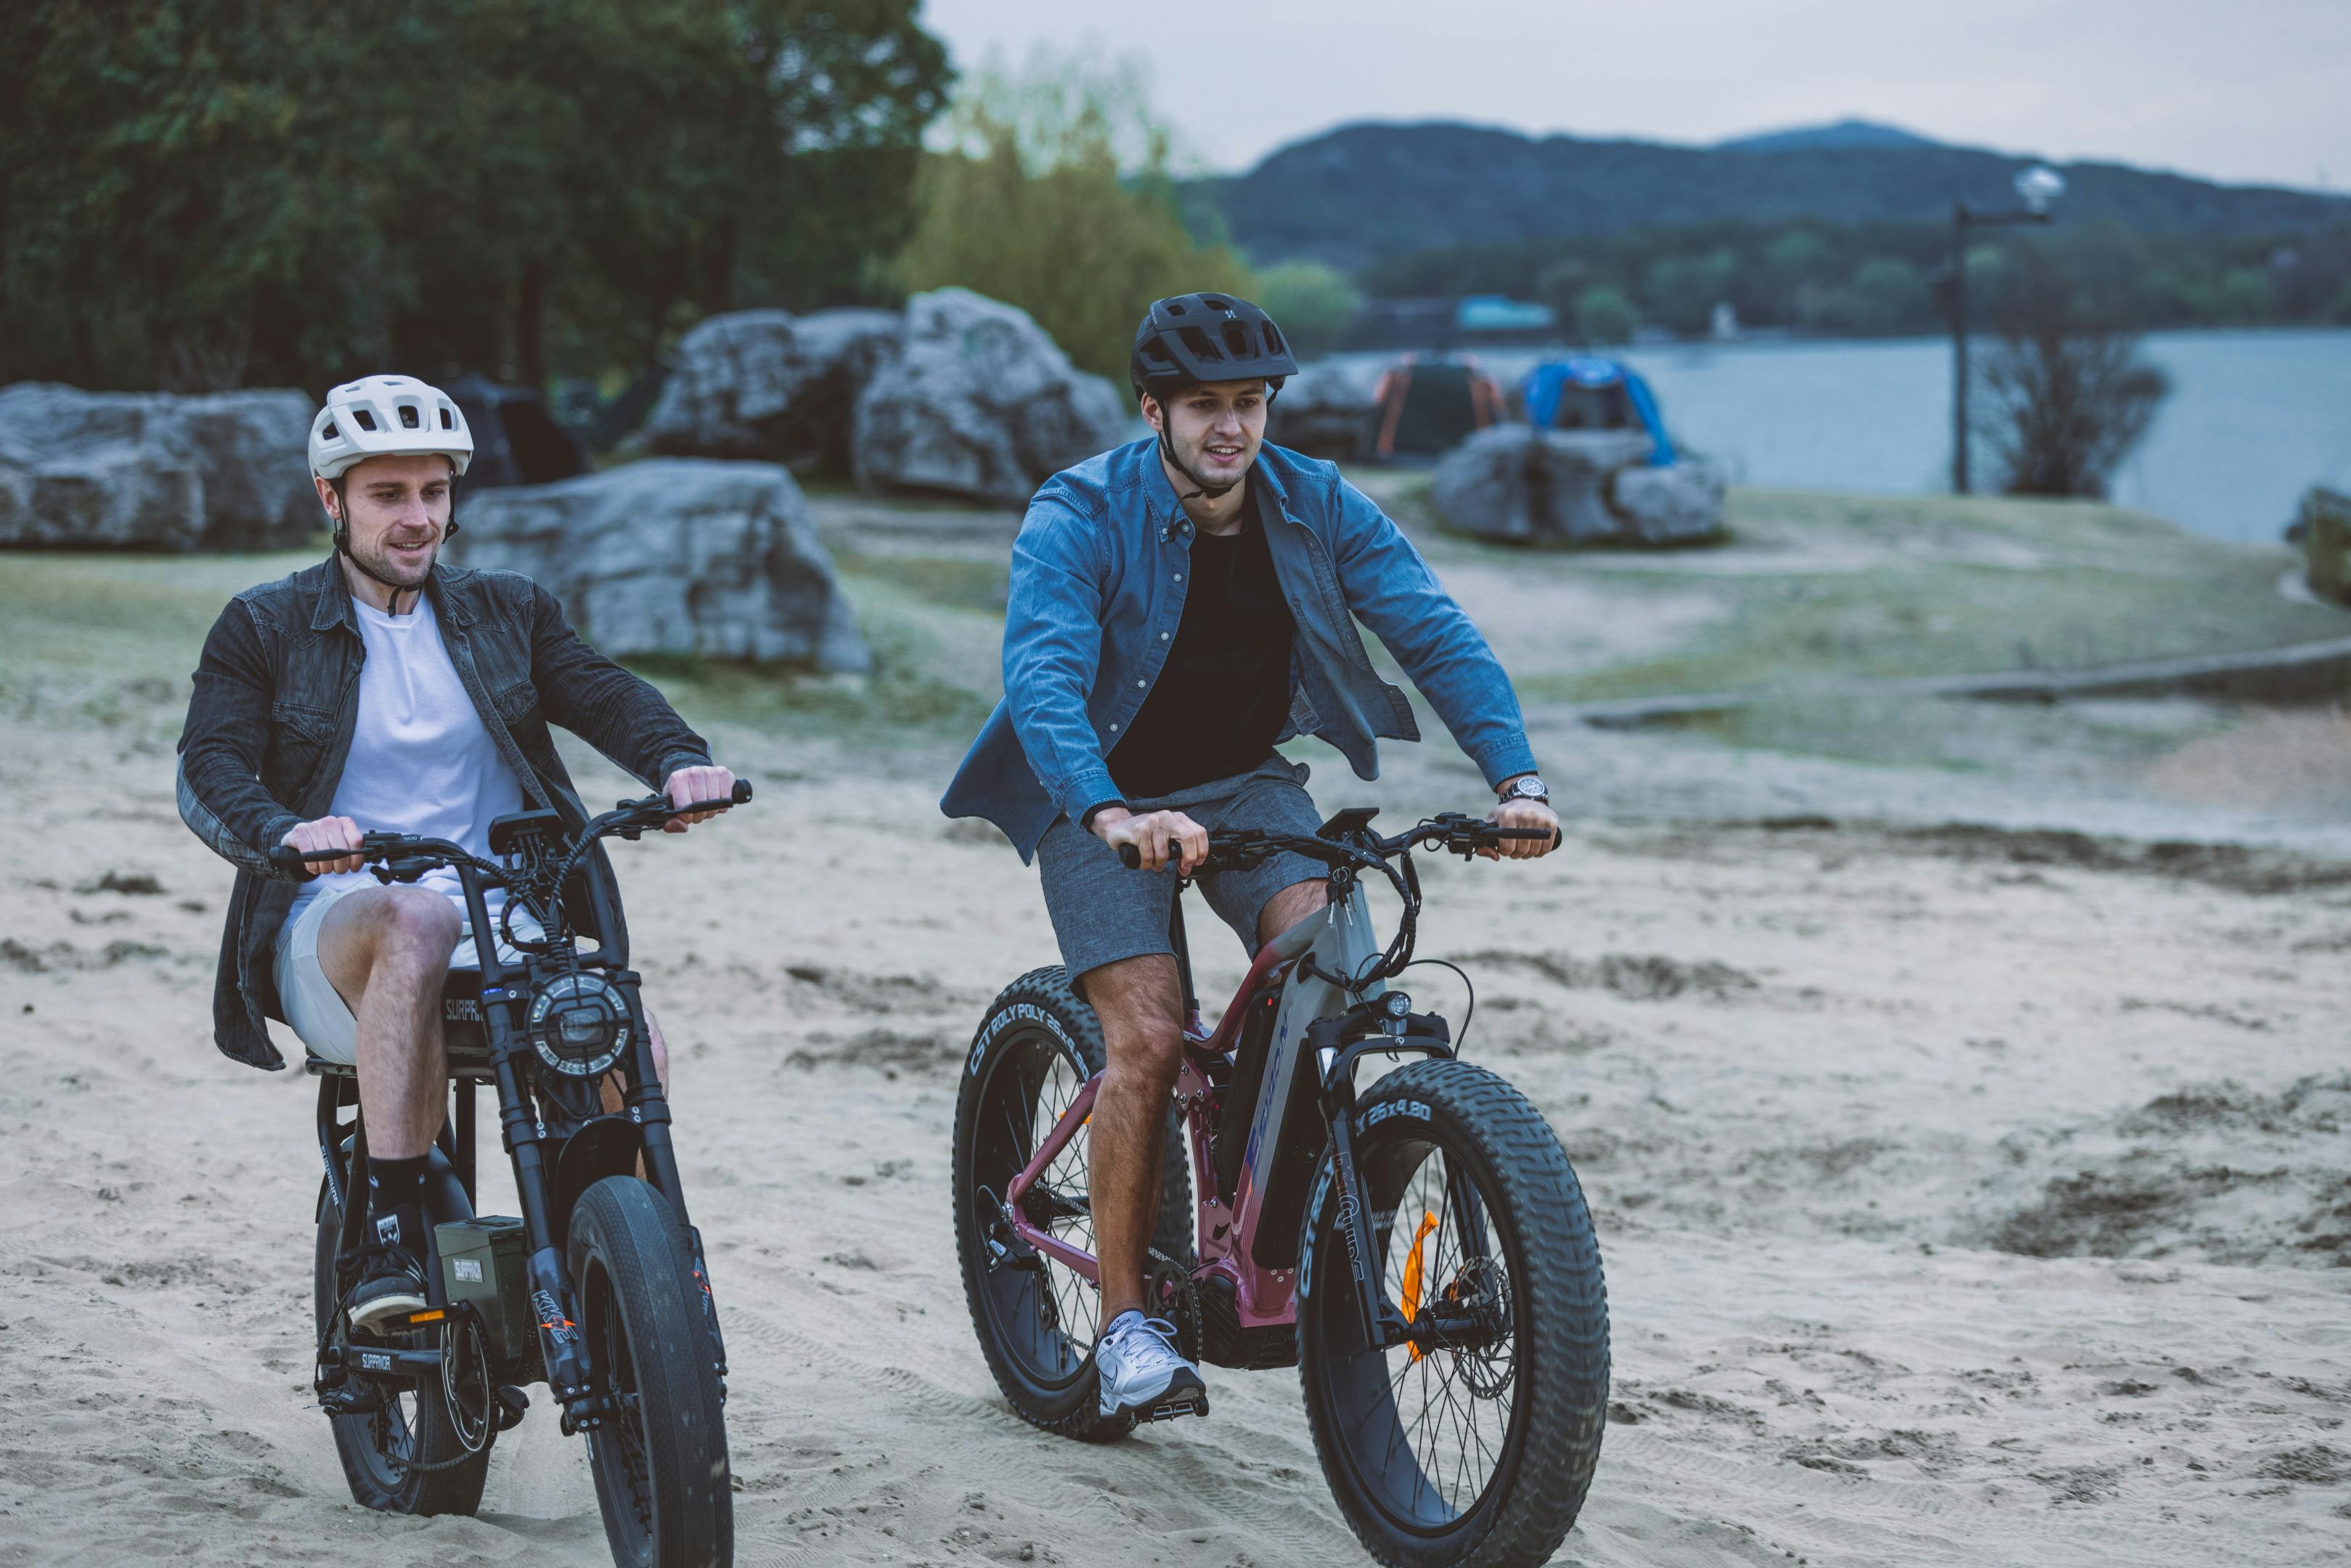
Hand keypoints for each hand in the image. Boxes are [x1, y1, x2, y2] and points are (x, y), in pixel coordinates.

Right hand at [281, 815, 363, 875]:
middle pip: (341, 851)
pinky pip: (310, 856)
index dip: (356, 859)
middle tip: (338, 870)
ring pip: (325, 855)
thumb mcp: (341, 841)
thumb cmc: (325, 842)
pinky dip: (313, 866)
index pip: (356, 841)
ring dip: (326, 868)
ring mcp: (314, 826)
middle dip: (341, 866)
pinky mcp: (300, 834)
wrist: (301, 837)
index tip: (354, 868)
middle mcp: (330, 822)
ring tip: (325, 868)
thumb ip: (352, 848)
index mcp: (345, 822)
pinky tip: (314, 866)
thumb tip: (361, 860)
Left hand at [663, 763, 736, 832]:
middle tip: (697, 812)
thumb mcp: (670, 805)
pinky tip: (717, 800)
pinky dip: (722, 806)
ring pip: (715, 804)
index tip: (687, 816)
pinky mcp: (723, 773)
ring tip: (706, 807)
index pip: (685, 807)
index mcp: (677, 779)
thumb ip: (671, 823)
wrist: (691, 774)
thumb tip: (684, 827)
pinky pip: (727, 799)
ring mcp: (709, 771)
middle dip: (699, 816)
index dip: (687, 818)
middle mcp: (693, 772)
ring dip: (711, 811)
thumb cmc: (681, 793)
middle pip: (701, 807)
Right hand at [1092, 806, 1208, 874]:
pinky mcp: (1141, 829)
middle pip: (1188, 838)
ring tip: (1155, 865)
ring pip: (1165, 852)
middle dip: (1188, 859)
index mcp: (1177, 818)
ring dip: (1160, 865)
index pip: (1198, 832)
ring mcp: (1154, 822)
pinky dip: (1147, 864)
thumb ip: (1180, 842)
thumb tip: (1192, 862)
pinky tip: (1144, 863)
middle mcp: (1167, 817)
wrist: (1118, 827)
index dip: (1201, 850)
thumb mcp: (1166, 834)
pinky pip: (1149, 855)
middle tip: (1183, 868)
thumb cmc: (1144, 834)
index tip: (1197, 862)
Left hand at [1481, 797, 1558, 860]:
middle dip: (1516, 854)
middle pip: (1521, 850)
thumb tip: (1495, 856)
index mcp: (1509, 815)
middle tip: (1514, 849)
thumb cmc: (1507, 812)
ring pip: (1534, 851)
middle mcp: (1526, 815)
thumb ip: (1485, 841)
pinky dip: (1540, 852)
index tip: (1504, 848)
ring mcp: (1540, 818)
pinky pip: (1546, 848)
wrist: (1526, 797)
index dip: (1505, 852)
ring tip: (1524, 847)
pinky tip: (1535, 846)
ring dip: (1528, 854)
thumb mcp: (1492, 821)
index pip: (1507, 846)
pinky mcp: (1552, 822)